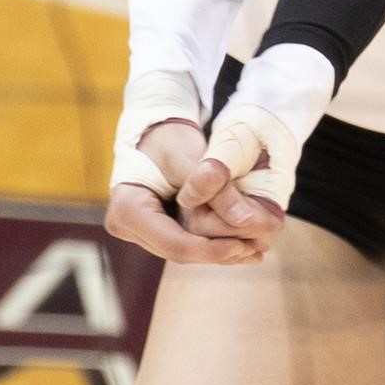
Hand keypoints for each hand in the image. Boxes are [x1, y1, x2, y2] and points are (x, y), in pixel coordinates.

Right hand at [103, 121, 268, 265]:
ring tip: (256, 251)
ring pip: (182, 251)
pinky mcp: (151, 230)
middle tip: (258, 252)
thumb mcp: (195, 162)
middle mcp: (126, 226)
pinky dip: (211, 244)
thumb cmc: (172, 139)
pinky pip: (183, 243)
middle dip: (219, 253)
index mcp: (128, 209)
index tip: (244, 246)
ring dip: (219, 252)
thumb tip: (247, 222)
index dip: (212, 250)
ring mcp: (137, 231)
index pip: (175, 244)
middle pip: (178, 252)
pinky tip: (240, 245)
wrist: (158, 132)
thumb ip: (218, 192)